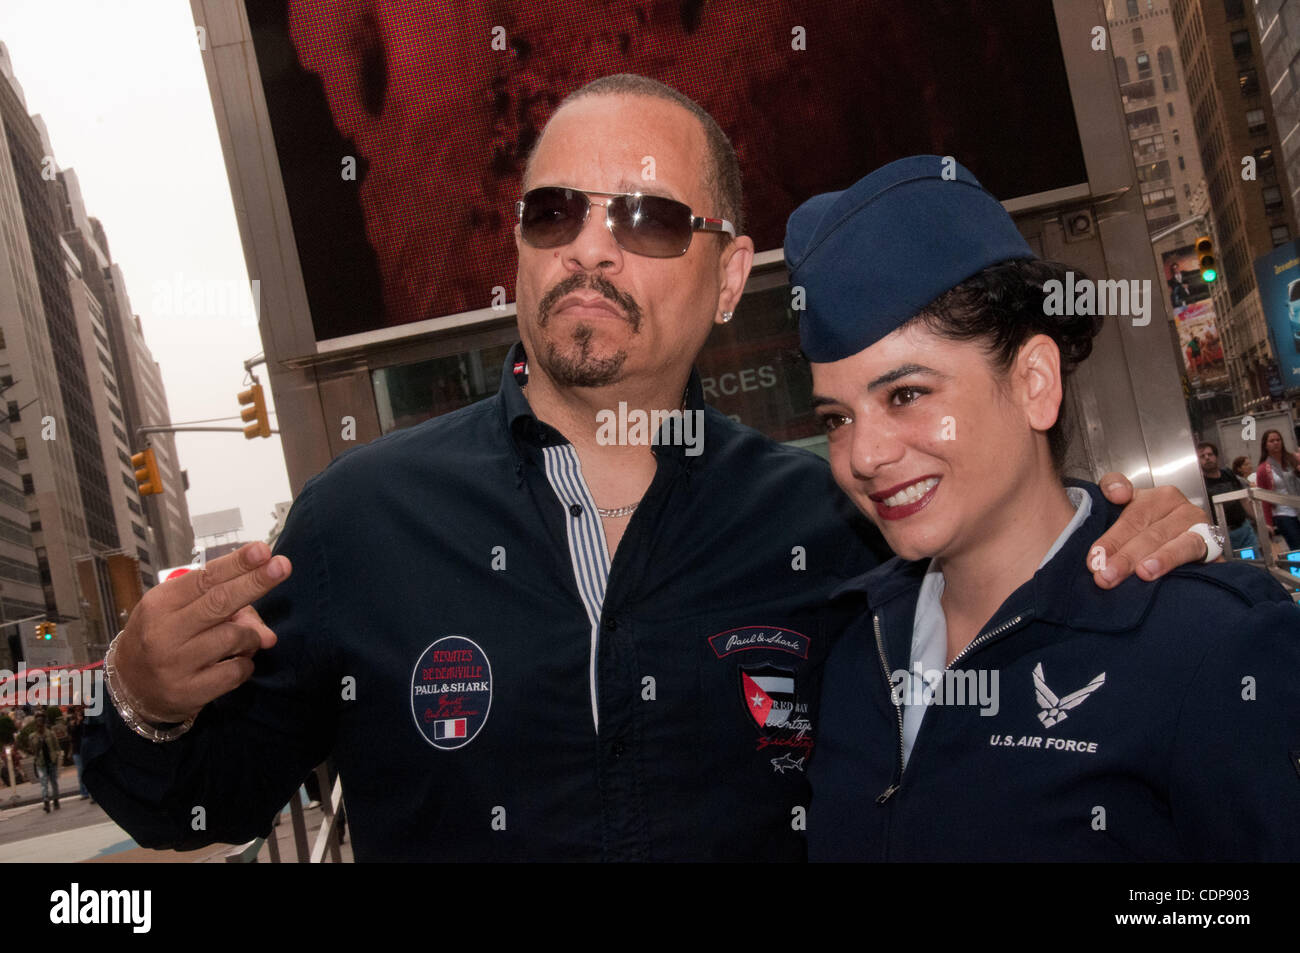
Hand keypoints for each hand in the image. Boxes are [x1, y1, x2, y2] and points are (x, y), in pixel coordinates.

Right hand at [112, 541, 291, 722]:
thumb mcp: (178, 613)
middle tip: (282, 566)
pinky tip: (238, 662)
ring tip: (245, 640)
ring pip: (234, 637)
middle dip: (255, 582)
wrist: (130, 688)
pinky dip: (246, 664)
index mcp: (160, 604)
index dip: (236, 564)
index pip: (204, 578)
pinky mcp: (188, 693)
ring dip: (251, 636)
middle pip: (219, 602)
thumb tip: (267, 633)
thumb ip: (221, 608)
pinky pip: (235, 672)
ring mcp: (175, 664)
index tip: (263, 550)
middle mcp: (164, 632)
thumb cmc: (162, 638)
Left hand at [1088, 473, 1209, 588]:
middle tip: (1104, 575)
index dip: (1111, 538)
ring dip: (1147, 558)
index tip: (1094, 557)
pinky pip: (1189, 548)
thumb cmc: (1152, 532)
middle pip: (1144, 530)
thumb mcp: (1128, 511)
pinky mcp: (1210, 542)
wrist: (1192, 554)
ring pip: (1165, 538)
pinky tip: (1154, 571)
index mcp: (1155, 496)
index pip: (1129, 515)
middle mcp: (1177, 506)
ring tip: (1135, 573)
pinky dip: (1170, 559)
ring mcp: (1195, 523)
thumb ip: (1114, 490)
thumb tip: (1117, 493)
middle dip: (1122, 556)